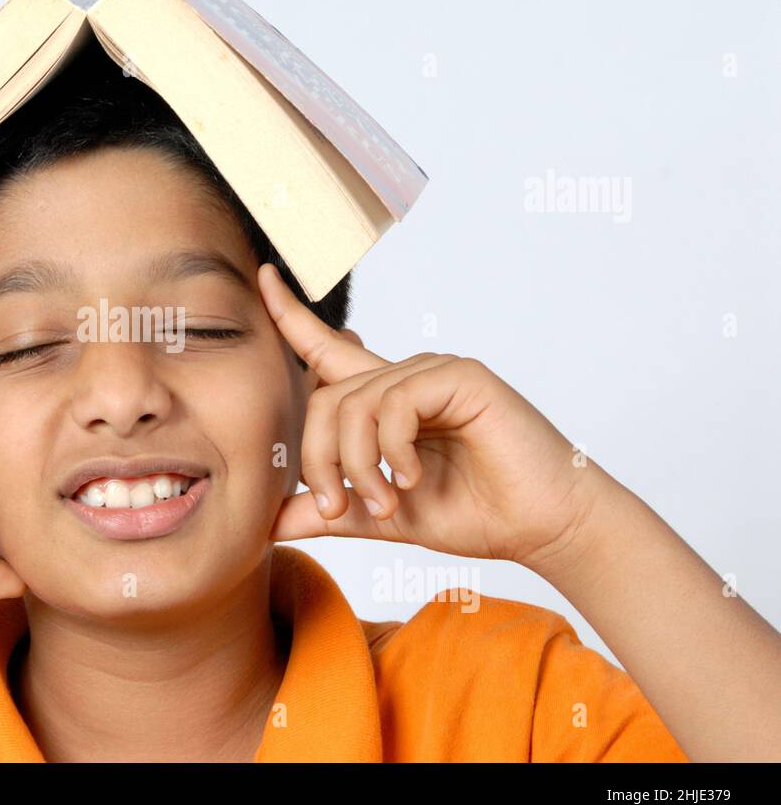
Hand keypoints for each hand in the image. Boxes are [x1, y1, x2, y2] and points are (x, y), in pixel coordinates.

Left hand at [257, 263, 608, 572]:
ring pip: (353, 404)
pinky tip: (413, 478)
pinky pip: (395, 402)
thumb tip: (267, 522)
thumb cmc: (475, 513)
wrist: (542, 527)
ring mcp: (434, 372)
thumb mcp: (381, 515)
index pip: (326, 351)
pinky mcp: (461, 377)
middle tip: (337, 507)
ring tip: (386, 501)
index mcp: (385, 401)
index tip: (263, 278)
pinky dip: (392, 449)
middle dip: (317, 460)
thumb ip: (327, 511)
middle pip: (323, 397)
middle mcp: (405, 378)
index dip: (291, 316)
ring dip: (357, 464)